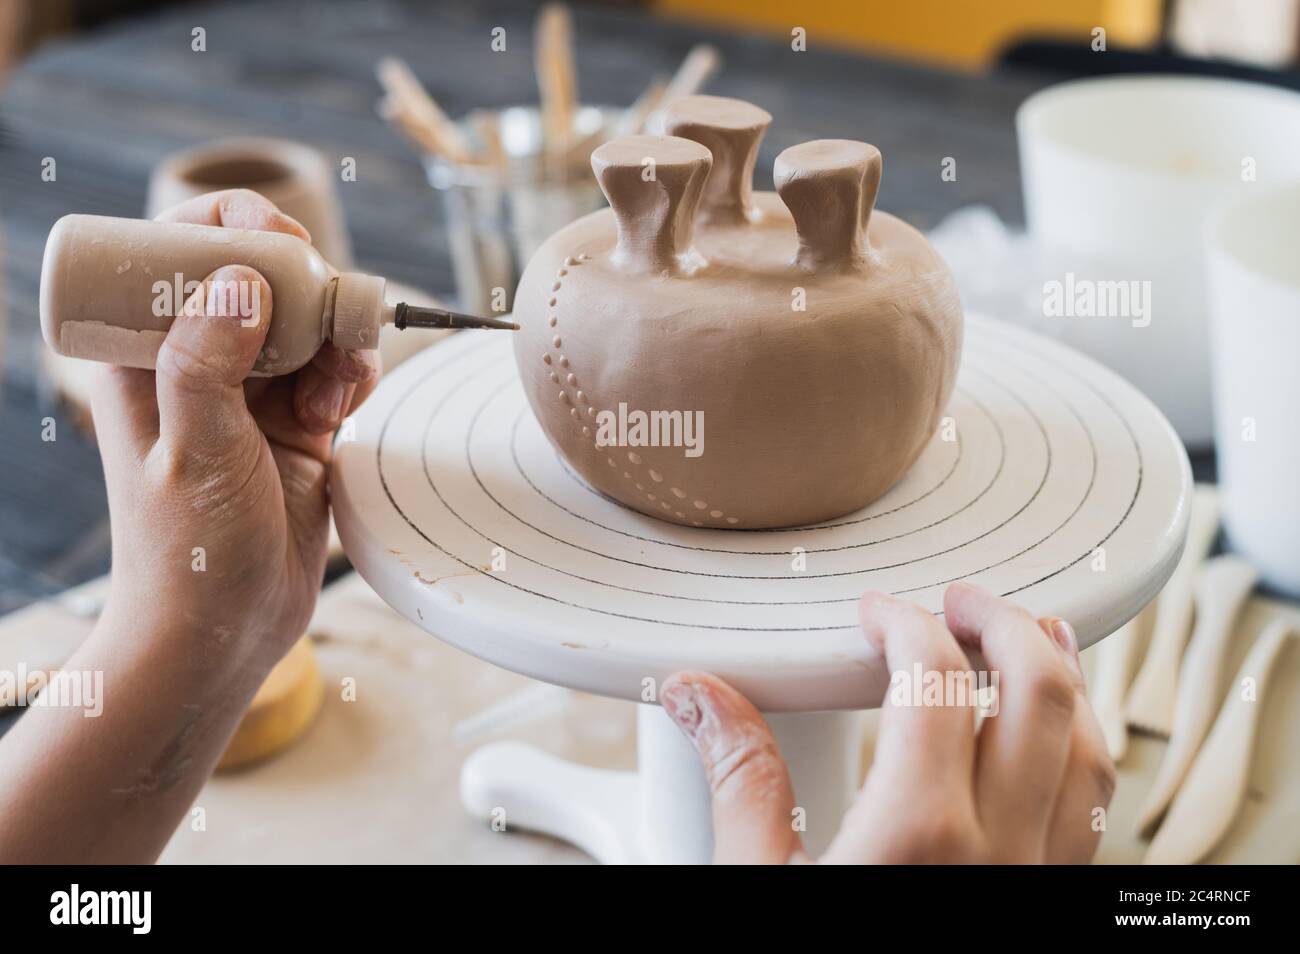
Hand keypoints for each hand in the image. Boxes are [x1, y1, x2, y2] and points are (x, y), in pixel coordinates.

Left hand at [92, 188, 378, 680]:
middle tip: (330, 310)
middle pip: (257, 282)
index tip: (279, 240)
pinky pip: (334, 375)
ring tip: (342, 385)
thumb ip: (206, 366)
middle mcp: (199, 366)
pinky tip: (351, 404)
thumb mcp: (192, 454)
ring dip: (337, 340)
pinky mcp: (297, 429)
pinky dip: (353, 377)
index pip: (176, 258)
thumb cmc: (184, 553)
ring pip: (306, 328)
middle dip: (303, 288)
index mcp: (147, 359)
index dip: (228, 230)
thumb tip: (239, 281)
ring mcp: (251, 398)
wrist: (225, 634)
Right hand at [661, 582, 1115, 863]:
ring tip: (1030, 637)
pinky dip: (1081, 749)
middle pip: (1040, 689)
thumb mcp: (756, 884)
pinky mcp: (1049, 902)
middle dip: (1001, 623)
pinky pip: (1095, 810)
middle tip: (958, 601)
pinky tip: (1054, 739)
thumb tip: (702, 697)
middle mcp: (999, 849)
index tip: (877, 613)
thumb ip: (739, 778)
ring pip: (1089, 746)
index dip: (905, 621)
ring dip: (1062, 676)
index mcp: (919, 833)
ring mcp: (1037, 879)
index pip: (934, 675)